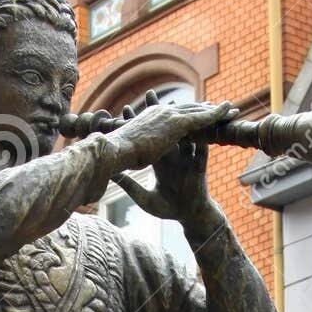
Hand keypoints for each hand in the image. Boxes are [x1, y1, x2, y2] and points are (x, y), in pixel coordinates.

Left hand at [110, 92, 232, 226]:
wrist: (189, 217)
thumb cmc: (168, 209)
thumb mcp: (143, 198)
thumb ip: (129, 186)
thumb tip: (109, 177)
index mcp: (161, 162)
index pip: (149, 139)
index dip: (139, 125)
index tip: (127, 110)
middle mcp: (174, 156)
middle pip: (167, 129)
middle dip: (159, 112)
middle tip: (148, 94)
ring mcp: (187, 159)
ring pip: (186, 133)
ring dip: (181, 118)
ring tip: (173, 104)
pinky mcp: (199, 166)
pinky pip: (201, 149)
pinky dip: (200, 137)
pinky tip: (200, 123)